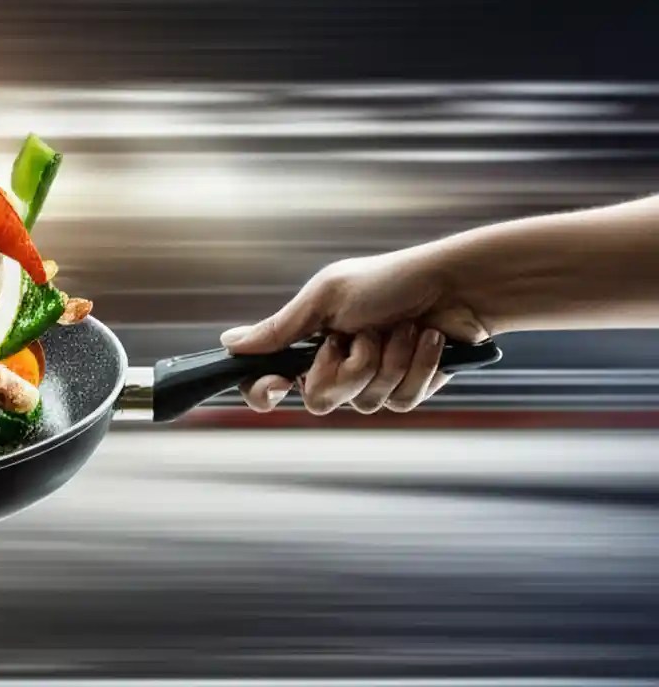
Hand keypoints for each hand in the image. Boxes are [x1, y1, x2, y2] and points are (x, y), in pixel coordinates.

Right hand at [221, 248, 488, 414]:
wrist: (458, 286)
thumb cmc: (392, 281)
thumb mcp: (327, 297)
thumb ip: (280, 328)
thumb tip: (228, 343)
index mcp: (309, 341)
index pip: (266, 380)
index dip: (264, 390)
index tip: (277, 381)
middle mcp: (335, 365)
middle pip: (318, 401)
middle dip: (348, 369)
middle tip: (364, 335)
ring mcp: (371, 381)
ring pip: (364, 404)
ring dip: (390, 362)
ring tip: (404, 329)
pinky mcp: (407, 389)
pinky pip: (400, 403)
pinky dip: (417, 369)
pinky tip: (428, 342)